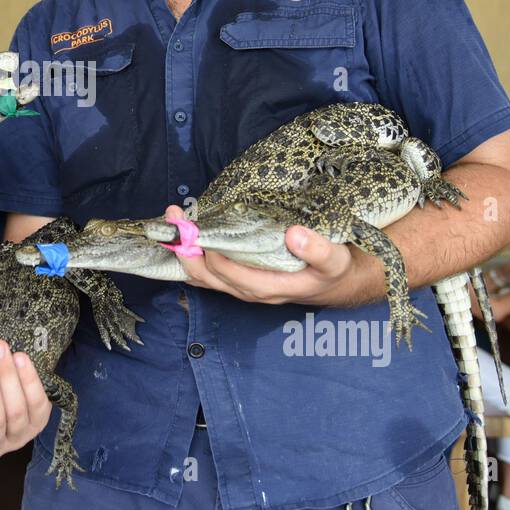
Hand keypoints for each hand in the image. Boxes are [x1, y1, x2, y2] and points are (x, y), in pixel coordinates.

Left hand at [164, 205, 366, 304]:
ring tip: (172, 222)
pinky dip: (192, 258)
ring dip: (184, 251)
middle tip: (174, 219)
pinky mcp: (241, 280)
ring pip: (204, 277)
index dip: (211, 252)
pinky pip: (209, 275)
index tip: (199, 228)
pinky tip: (181, 239)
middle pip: (208, 276)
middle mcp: (250, 290)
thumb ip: (319, 250)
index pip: (230, 272)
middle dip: (187, 248)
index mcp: (269, 287)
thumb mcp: (336, 260)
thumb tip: (294, 235)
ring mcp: (243, 287)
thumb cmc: (334, 271)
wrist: (338, 284)